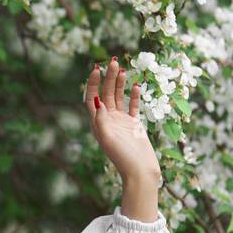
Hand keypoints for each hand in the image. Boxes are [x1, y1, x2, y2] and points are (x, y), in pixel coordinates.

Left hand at [83, 58, 162, 185]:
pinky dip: (134, 96)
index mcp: (98, 123)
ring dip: (120, 83)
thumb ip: (101, 119)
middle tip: (114, 61)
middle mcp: (108, 120)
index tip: (97, 68)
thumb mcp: (108, 138)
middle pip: (106, 94)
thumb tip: (96, 100)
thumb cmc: (122, 157)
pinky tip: (137, 85)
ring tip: (123, 69)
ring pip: (119, 97)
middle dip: (109, 78)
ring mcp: (121, 121)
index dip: (93, 83)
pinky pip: (132, 106)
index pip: (92, 98)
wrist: (140, 171)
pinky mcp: (133, 124)